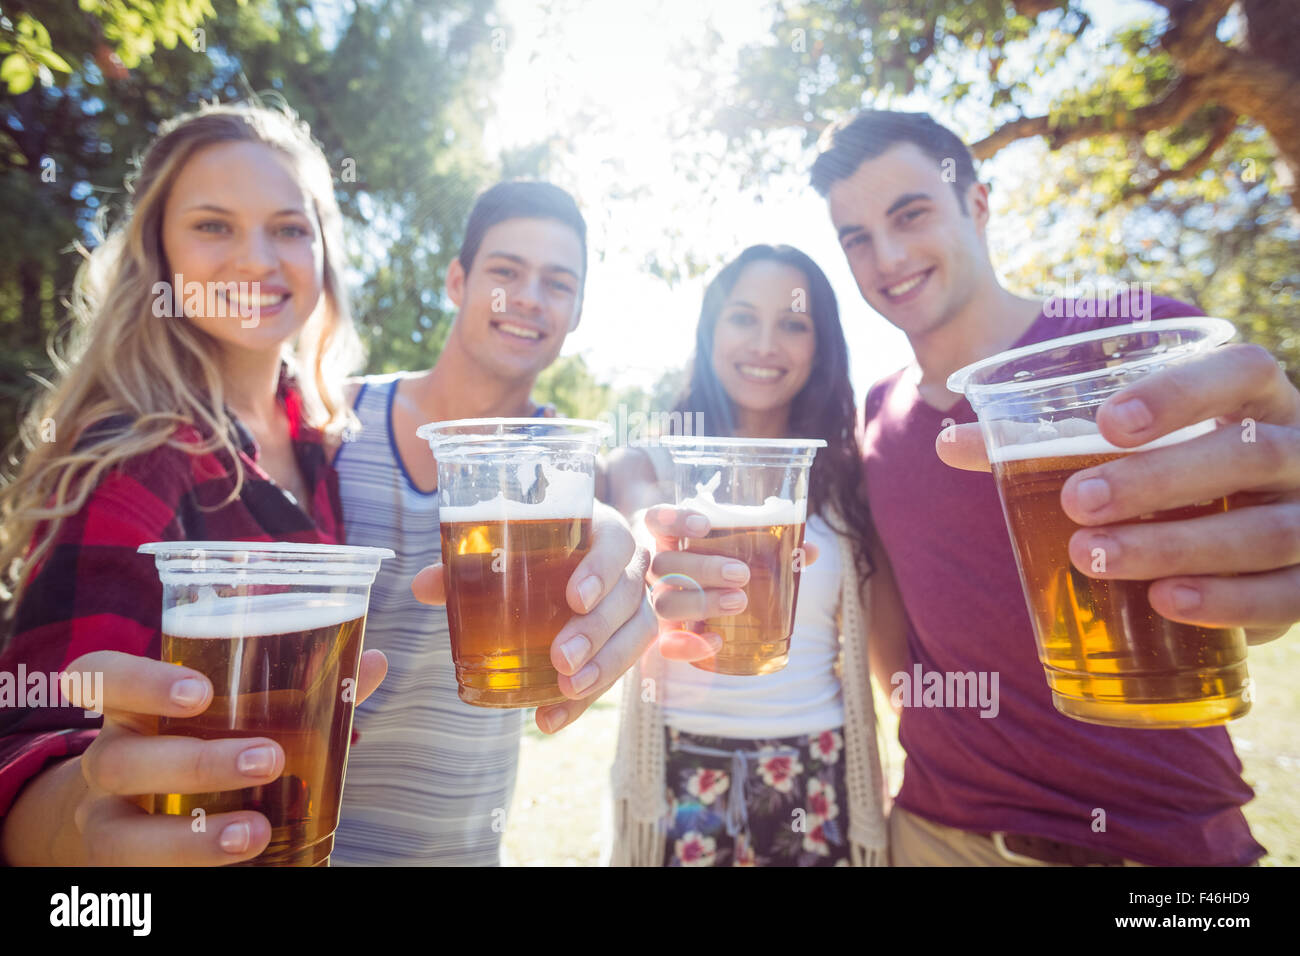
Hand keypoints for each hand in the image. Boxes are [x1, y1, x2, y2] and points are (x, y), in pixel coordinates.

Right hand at [1, 648, 386, 865]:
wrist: (128, 813)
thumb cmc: (196, 744)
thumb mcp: (229, 715)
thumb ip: (299, 689)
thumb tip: (374, 661)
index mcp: (134, 709)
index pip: (101, 677)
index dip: (138, 680)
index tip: (199, 692)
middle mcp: (109, 762)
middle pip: (123, 760)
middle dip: (196, 763)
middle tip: (268, 759)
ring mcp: (107, 821)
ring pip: (123, 836)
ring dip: (191, 840)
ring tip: (254, 834)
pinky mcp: (121, 870)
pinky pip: (139, 880)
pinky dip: (188, 875)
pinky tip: (239, 870)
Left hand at [412, 503, 655, 734]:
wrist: (561, 560)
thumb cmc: (532, 547)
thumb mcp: (506, 548)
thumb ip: (468, 564)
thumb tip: (423, 585)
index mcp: (601, 530)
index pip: (618, 543)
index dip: (602, 569)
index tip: (574, 599)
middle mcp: (628, 566)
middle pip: (629, 597)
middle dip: (598, 631)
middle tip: (562, 658)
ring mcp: (633, 605)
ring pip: (636, 635)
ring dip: (605, 667)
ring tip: (567, 689)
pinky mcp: (625, 641)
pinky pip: (618, 671)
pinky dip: (586, 700)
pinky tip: (552, 719)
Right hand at [643, 504, 818, 660]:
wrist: (703, 591)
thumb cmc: (724, 561)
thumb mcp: (741, 546)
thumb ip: (770, 544)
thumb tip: (809, 551)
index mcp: (671, 537)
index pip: (656, 519)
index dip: (674, 520)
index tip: (705, 525)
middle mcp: (659, 566)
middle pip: (664, 564)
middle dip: (703, 568)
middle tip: (741, 573)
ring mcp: (659, 600)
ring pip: (665, 601)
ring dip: (701, 602)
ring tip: (739, 601)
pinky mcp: (666, 632)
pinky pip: (667, 643)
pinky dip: (689, 645)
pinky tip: (717, 642)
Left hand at [937, 343, 1299, 643]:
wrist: (1244, 549)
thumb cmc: (1165, 481)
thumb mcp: (1118, 454)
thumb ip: (1039, 445)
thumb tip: (948, 441)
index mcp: (1257, 403)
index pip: (1241, 374)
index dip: (1181, 393)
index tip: (1107, 422)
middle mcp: (1298, 453)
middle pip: (1248, 456)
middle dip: (1160, 481)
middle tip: (1077, 502)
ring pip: (1265, 532)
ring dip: (1178, 545)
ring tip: (1095, 557)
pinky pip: (1287, 596)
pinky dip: (1228, 603)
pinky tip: (1165, 603)